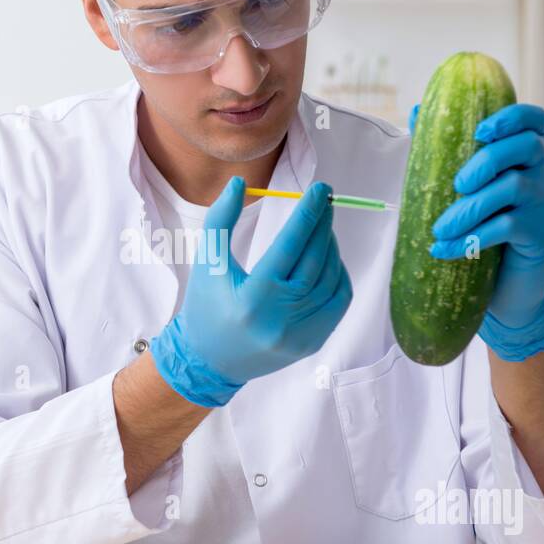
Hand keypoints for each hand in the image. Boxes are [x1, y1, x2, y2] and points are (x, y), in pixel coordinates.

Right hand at [149, 178, 352, 405]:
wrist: (209, 360)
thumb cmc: (206, 305)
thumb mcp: (206, 261)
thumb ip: (220, 219)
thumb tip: (240, 183)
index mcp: (253, 297)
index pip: (290, 246)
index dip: (307, 214)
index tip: (320, 191)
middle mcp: (280, 318)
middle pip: (314, 260)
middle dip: (322, 225)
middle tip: (325, 201)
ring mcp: (300, 334)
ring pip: (330, 280)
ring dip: (330, 248)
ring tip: (322, 228)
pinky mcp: (312, 342)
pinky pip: (337, 302)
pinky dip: (338, 275)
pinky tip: (328, 258)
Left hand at [408, 101, 543, 359]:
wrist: (508, 284)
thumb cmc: (485, 226)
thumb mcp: (469, 189)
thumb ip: (448, 150)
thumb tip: (417, 110)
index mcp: (526, 156)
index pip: (534, 121)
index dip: (512, 117)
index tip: (481, 129)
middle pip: (525, 147)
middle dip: (486, 160)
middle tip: (456, 184)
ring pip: (514, 189)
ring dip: (470, 207)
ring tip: (440, 228)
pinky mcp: (540, 234)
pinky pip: (506, 228)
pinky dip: (471, 238)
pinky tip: (445, 249)